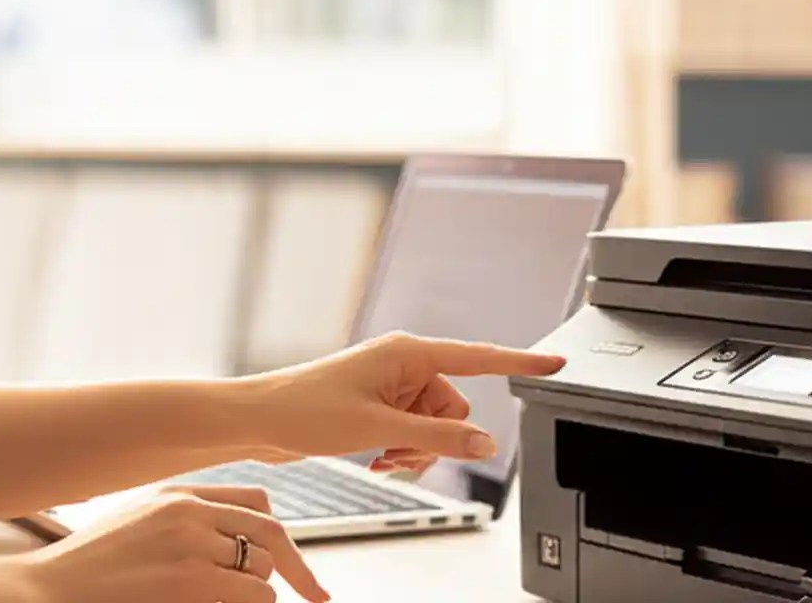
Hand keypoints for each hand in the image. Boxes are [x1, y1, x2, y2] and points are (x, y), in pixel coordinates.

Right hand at [26, 486, 327, 602]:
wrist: (40, 595)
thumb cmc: (86, 573)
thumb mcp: (137, 526)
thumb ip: (183, 523)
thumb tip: (234, 541)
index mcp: (176, 494)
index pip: (255, 500)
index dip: (276, 532)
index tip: (290, 559)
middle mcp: (188, 511)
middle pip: (269, 533)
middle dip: (286, 567)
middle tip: (305, 595)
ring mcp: (190, 545)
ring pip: (262, 569)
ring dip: (257, 594)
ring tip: (222, 602)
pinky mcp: (190, 582)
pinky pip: (254, 595)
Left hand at [243, 332, 564, 473]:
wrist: (258, 420)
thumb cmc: (304, 409)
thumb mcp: (378, 429)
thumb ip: (438, 438)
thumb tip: (484, 444)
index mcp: (409, 353)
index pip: (479, 357)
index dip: (519, 363)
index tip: (552, 364)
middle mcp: (404, 365)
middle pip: (454, 409)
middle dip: (434, 439)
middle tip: (396, 451)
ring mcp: (392, 386)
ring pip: (435, 427)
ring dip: (414, 450)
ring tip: (379, 456)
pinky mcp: (380, 406)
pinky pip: (414, 433)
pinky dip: (401, 451)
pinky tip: (376, 459)